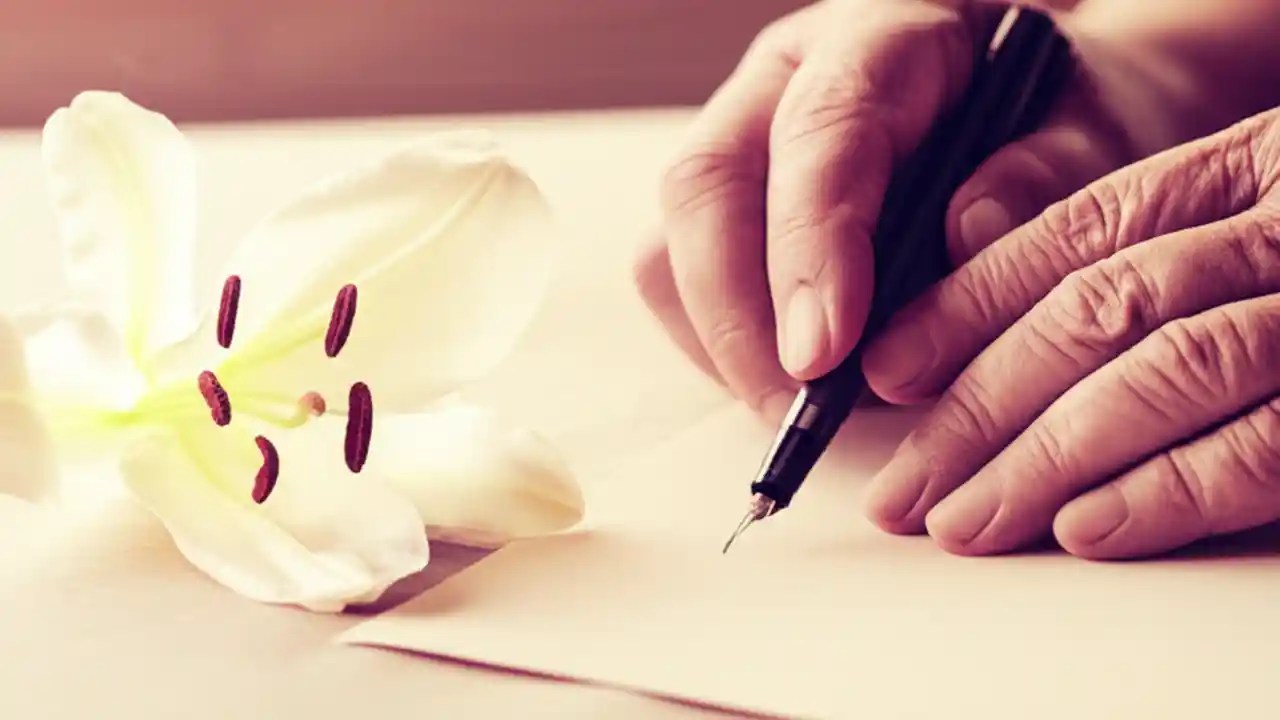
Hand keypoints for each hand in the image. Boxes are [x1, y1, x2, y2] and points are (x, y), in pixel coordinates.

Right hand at [633, 0, 1136, 422]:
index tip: (824, 357)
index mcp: (885, 31)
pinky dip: (714, 341)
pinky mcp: (724, 198)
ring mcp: (741, 135)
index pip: (821, 133)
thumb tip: (964, 234)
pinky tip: (781, 376)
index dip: (811, 249)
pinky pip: (673, 275)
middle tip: (797, 410)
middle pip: (707, 183)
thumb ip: (1047, 173)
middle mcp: (788, 75)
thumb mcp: (1095, 134)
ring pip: (672, 235)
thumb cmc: (1060, 123)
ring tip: (795, 407)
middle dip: (739, 314)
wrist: (1038, 106)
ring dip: (719, 338)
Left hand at [862, 107, 1279, 558]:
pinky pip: (1267, 441)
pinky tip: (1087, 531)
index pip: (1081, 232)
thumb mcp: (1264, 232)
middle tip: (906, 486)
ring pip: (1167, 370)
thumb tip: (988, 342)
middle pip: (1102, 308)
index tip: (889, 370)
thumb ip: (1162, 264)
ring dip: (1047, 459)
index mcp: (1257, 166)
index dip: (971, 304)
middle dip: (983, 405)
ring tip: (966, 523)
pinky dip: (1170, 488)